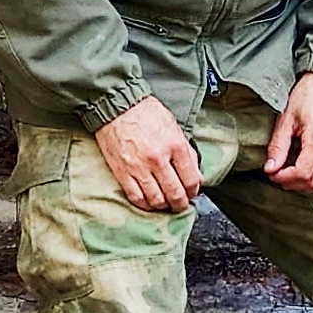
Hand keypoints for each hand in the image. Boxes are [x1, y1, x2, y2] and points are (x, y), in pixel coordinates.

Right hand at [93, 97, 204, 211]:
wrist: (117, 106)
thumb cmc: (145, 113)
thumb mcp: (174, 126)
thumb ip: (186, 151)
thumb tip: (195, 173)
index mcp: (175, 146)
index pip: (191, 180)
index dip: (194, 192)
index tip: (192, 193)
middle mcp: (158, 159)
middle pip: (175, 194)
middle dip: (181, 204)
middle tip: (181, 204)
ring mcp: (139, 167)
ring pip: (156, 200)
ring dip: (164, 206)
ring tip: (165, 204)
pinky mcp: (122, 172)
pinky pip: (136, 197)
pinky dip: (145, 204)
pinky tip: (149, 203)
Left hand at [265, 71, 312, 190]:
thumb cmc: (308, 95)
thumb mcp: (286, 119)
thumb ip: (278, 147)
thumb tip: (270, 168)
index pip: (302, 173)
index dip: (284, 178)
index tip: (273, 174)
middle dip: (295, 184)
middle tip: (280, 177)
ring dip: (309, 185)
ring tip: (294, 177)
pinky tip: (311, 173)